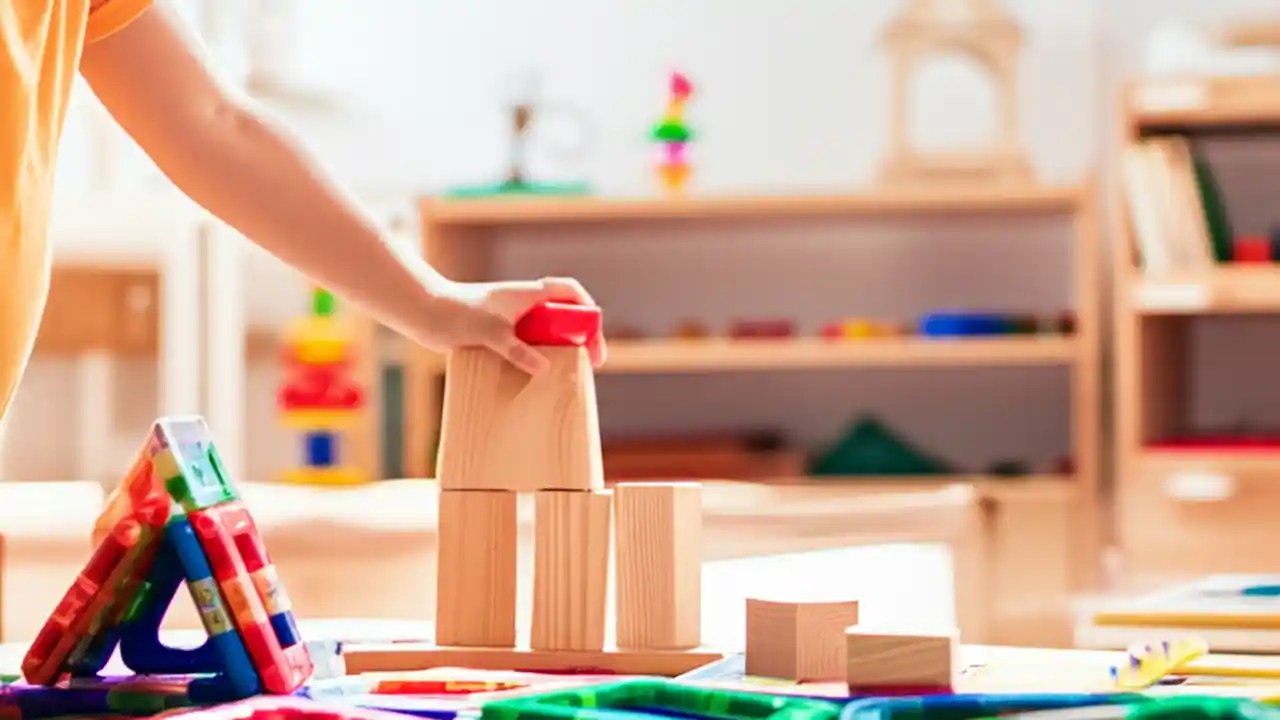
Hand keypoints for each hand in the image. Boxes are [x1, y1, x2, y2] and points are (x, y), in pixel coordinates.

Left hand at [419, 276, 607, 374]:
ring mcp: (510, 318)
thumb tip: (543, 369)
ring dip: (557, 348)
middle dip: (578, 335)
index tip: (593, 336)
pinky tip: (533, 376)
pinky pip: (525, 343)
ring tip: (565, 371)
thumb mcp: (491, 333)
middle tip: (586, 361)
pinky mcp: (496, 332)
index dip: (588, 309)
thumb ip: (517, 351)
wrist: (424, 312)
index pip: (570, 291)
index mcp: (527, 294)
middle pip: (562, 315)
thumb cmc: (457, 314)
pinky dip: (535, 357)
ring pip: (544, 331)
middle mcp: (522, 304)